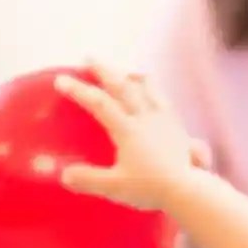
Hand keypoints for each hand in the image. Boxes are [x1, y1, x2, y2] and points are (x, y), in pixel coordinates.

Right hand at [55, 62, 207, 210]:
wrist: (187, 189)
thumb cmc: (150, 188)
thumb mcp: (114, 187)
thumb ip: (88, 179)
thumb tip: (63, 174)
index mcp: (127, 129)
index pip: (99, 103)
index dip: (78, 90)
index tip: (60, 80)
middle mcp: (145, 116)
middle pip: (122, 85)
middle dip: (104, 69)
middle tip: (89, 58)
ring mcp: (163, 117)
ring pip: (146, 86)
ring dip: (131, 75)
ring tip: (123, 72)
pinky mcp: (176, 124)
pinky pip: (161, 97)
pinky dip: (151, 88)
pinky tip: (151, 92)